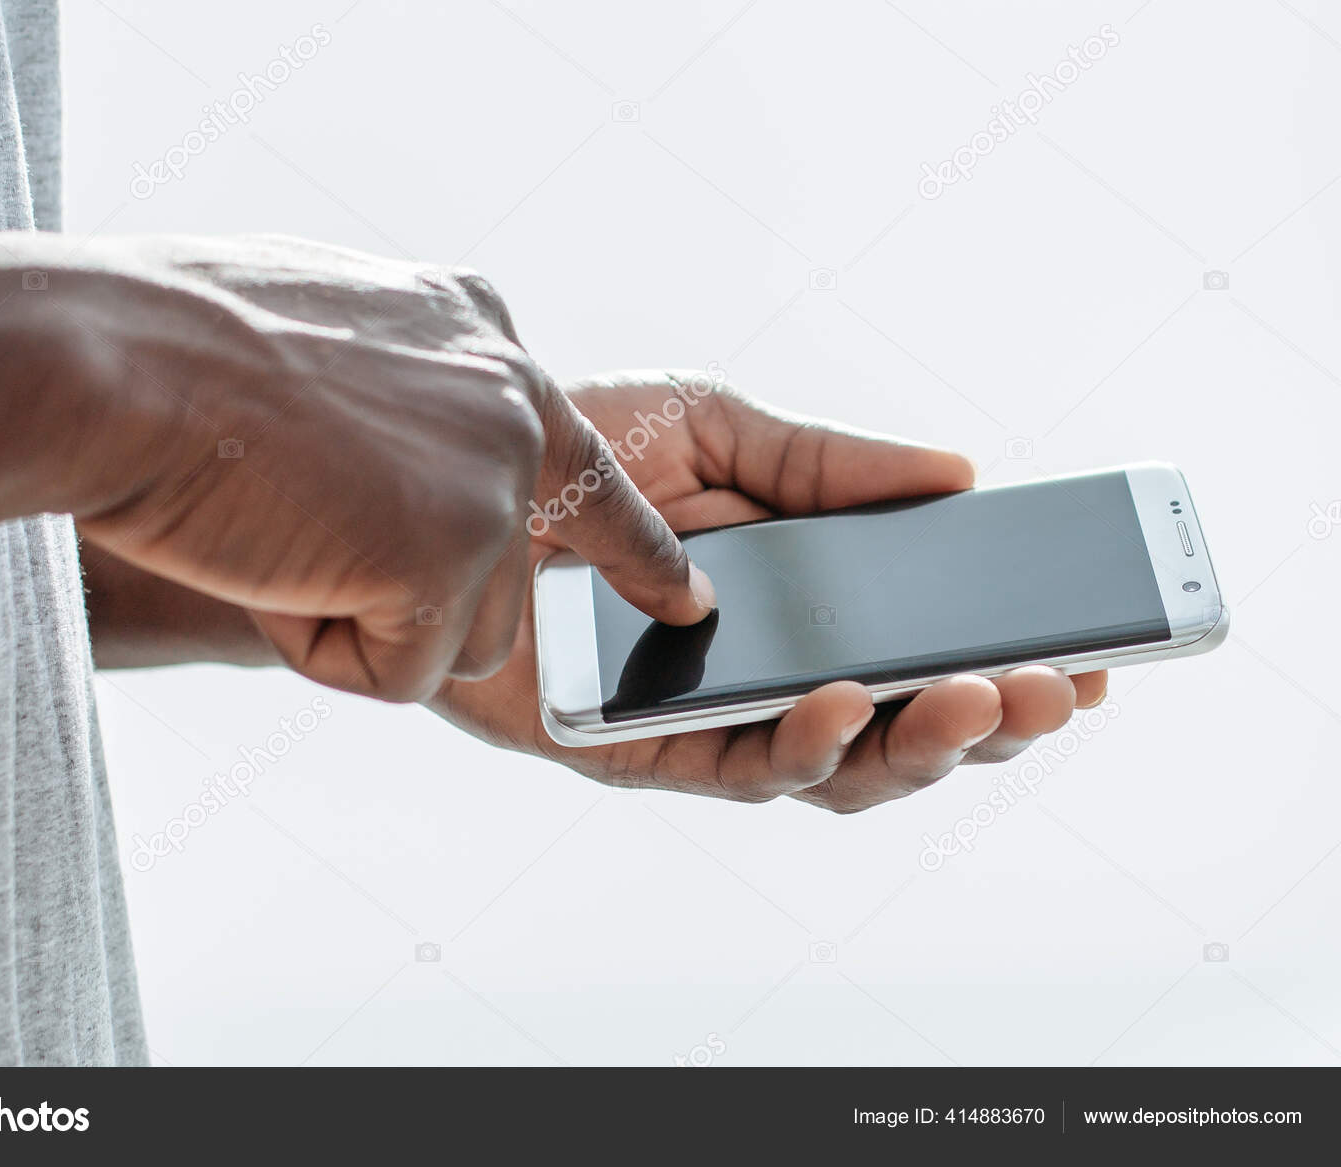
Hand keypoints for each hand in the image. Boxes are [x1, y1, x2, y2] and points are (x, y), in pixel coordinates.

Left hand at [430, 371, 1107, 811]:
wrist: (451, 473)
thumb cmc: (581, 453)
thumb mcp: (723, 431)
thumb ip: (833, 465)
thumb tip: (962, 475)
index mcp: (798, 604)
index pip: (919, 653)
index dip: (1006, 661)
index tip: (1094, 651)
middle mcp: (760, 672)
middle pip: (896, 729)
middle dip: (987, 720)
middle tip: (1058, 691)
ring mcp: (702, 719)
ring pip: (833, 770)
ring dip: (917, 744)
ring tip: (980, 699)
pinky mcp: (634, 749)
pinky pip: (734, 768)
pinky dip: (800, 742)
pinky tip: (846, 699)